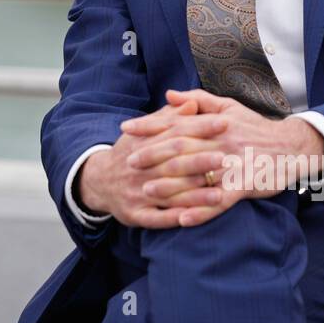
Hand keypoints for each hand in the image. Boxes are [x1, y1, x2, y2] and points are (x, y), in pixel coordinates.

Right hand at [77, 99, 230, 229]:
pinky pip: (157, 219)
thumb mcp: (142, 132)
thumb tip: (193, 103)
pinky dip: (176, 218)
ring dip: (195, 196)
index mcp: (144, 144)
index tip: (225, 123)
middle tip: (226, 157)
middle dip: (199, 161)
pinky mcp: (135, 214)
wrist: (98, 181)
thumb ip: (169, 118)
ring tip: (220, 194)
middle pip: (172, 163)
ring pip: (169, 193)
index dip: (200, 127)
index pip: (175, 133)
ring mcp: (136, 192)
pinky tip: (195, 219)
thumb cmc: (129, 153)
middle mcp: (140, 168)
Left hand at [120, 89, 323, 226]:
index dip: (150, 125)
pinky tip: (182, 219)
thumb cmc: (254, 127)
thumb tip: (168, 94)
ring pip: (197, 176)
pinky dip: (201, 211)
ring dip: (171, 185)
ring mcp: (233, 165)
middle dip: (153, 155)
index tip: (126, 128)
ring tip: (147, 191)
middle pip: (182, 148)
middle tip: (129, 162)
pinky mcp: (245, 186)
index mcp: (214, 122)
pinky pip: (219, 202)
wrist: (291, 147)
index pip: (176, 122)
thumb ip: (197, 99)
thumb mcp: (228, 106)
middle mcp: (220, 142)